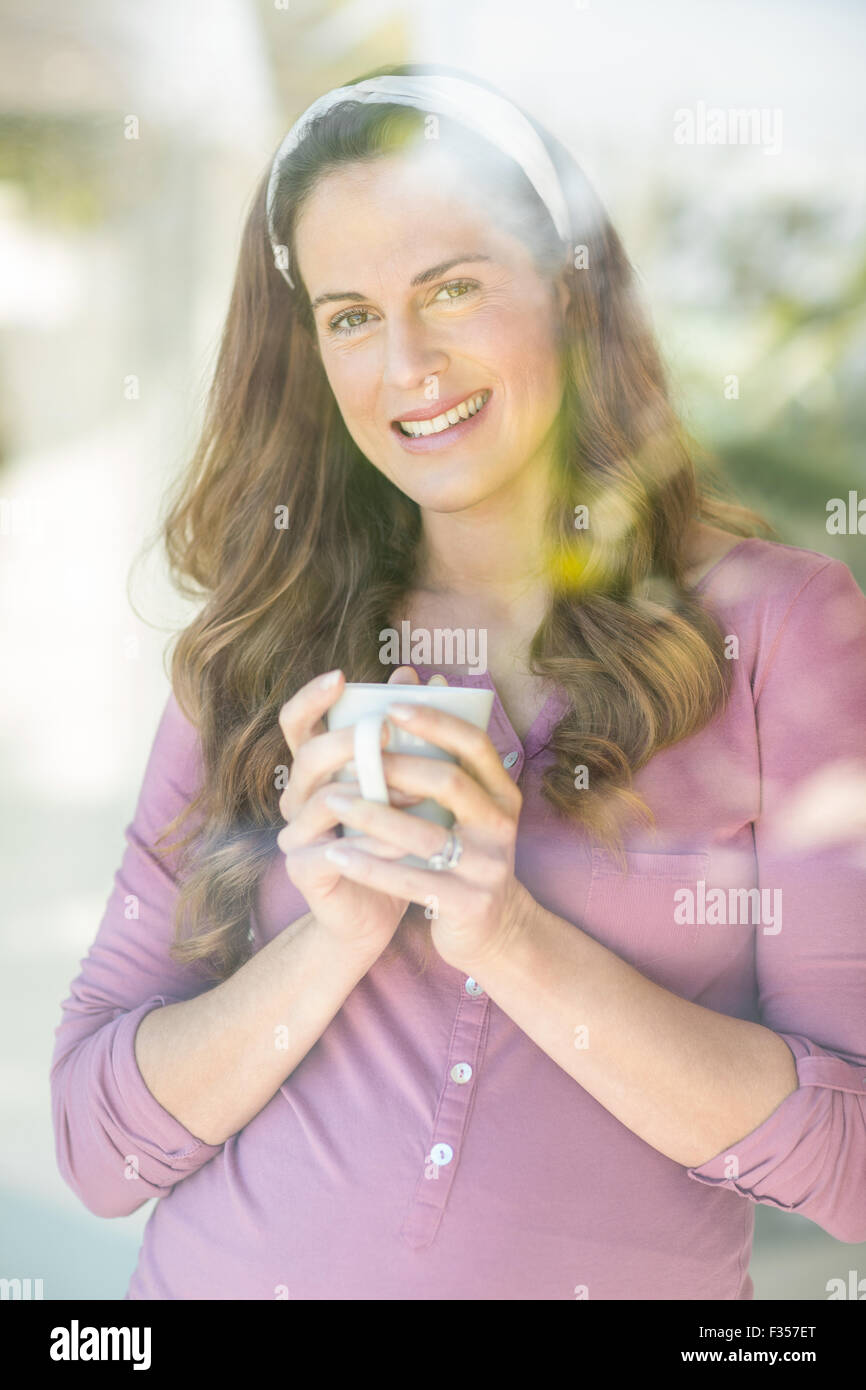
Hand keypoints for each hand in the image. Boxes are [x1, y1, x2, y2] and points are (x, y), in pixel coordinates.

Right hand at [276, 665, 433, 956]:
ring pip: (326, 801)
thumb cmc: (392, 839)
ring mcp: (294, 834)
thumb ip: (406, 731)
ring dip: (376, 794)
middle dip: (353, 741)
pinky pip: (335, 851)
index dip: (311, 696)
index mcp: (315, 770)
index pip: (296, 722)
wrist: (379, 909)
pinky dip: (376, 843)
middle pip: (311, 756)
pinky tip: (408, 842)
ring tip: (419, 794)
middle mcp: (296, 796)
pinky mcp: (303, 871)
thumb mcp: (403, 782)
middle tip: (391, 732)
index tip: (341, 675)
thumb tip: (422, 674)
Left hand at [318, 697, 537, 973]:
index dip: (435, 721)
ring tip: (329, 803)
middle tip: (350, 756)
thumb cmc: (465, 852)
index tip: (391, 706)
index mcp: (502, 793)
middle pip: (450, 783)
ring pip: (425, 834)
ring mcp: (488, 866)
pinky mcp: (469, 904)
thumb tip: (415, 675)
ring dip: (372, 817)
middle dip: (395, 767)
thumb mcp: (467, 805)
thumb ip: (440, 749)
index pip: (474, 744)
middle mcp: (502, 824)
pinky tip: (336, 856)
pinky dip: (370, 867)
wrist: (494, 931)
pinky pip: (412, 881)